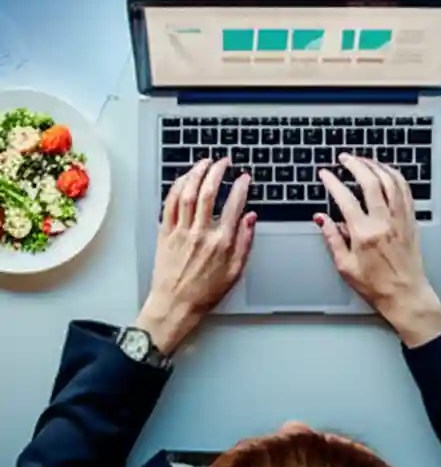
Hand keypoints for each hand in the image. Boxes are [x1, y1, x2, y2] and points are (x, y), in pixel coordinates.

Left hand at [136, 158, 255, 353]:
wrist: (175, 304)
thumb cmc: (205, 292)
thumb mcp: (236, 271)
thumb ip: (245, 242)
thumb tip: (250, 218)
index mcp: (221, 242)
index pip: (234, 205)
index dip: (240, 187)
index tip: (244, 177)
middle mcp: (200, 233)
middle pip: (207, 193)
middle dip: (217, 172)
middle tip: (223, 161)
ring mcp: (180, 231)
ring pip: (186, 194)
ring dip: (195, 174)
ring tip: (204, 163)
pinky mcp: (165, 233)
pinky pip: (169, 204)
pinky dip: (176, 187)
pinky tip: (183, 179)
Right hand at [315, 154, 440, 346]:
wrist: (406, 295)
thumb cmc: (376, 286)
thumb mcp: (345, 266)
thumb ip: (332, 238)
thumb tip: (321, 219)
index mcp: (364, 234)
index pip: (345, 198)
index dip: (332, 182)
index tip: (325, 174)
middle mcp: (384, 223)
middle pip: (370, 182)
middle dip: (355, 165)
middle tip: (344, 158)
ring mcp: (400, 220)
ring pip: (391, 182)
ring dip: (376, 166)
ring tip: (364, 160)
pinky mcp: (411, 221)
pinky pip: (405, 191)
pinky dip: (396, 176)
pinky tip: (387, 172)